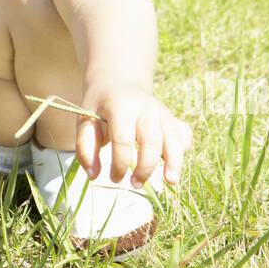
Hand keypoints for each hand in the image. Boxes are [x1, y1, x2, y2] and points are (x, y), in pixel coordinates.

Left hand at [76, 82, 191, 186]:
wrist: (118, 83)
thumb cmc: (99, 108)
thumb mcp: (85, 122)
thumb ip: (85, 149)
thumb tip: (94, 176)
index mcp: (120, 106)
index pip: (123, 139)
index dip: (120, 164)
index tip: (114, 178)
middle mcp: (146, 107)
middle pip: (152, 141)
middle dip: (145, 167)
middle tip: (134, 184)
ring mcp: (162, 112)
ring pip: (173, 138)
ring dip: (174, 162)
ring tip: (170, 182)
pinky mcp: (172, 118)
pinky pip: (183, 135)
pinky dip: (182, 151)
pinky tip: (172, 165)